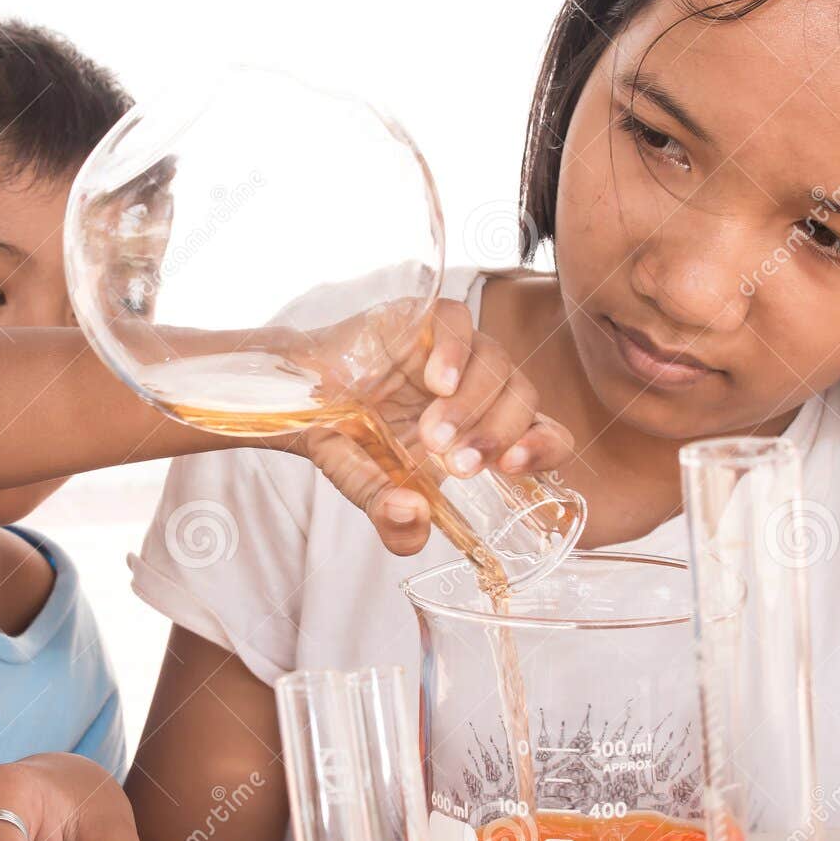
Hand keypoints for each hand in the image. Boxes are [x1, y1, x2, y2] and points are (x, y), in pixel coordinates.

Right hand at [285, 297, 573, 555]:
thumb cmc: (346, 437)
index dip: (542, 447)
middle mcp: (480, 387)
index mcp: (483, 430)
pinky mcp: (427, 319)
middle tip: (456, 465)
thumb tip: (412, 521)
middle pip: (523, 399)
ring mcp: (455, 350)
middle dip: (495, 435)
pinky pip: (459, 324)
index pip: (544, 434)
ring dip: (471, 406)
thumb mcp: (367, 487)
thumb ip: (390, 517)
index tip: (512, 465)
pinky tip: (434, 382)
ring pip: (496, 364)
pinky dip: (455, 352)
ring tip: (430, 436)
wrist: (296, 395)